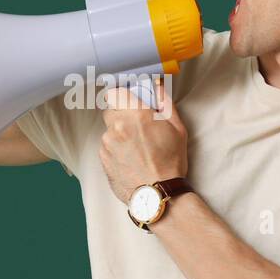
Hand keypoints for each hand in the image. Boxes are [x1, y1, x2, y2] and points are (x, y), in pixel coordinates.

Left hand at [98, 78, 187, 204]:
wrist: (157, 194)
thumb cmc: (170, 161)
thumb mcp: (177, 128)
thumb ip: (165, 102)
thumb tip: (157, 84)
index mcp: (136, 113)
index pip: (116, 92)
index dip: (121, 95)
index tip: (128, 100)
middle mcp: (117, 125)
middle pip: (110, 109)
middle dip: (121, 113)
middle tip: (135, 125)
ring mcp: (107, 142)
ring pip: (108, 129)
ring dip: (118, 132)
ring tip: (135, 147)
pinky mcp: (102, 157)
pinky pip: (106, 145)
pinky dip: (115, 148)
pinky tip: (129, 158)